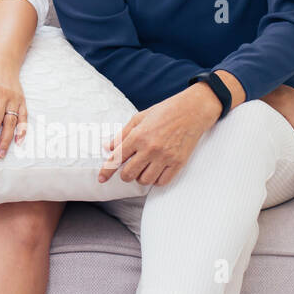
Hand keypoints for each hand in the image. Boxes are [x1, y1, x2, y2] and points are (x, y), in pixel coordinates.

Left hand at [99, 84, 217, 185]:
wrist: (192, 111)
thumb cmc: (165, 112)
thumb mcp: (139, 118)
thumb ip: (122, 134)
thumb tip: (108, 147)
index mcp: (138, 136)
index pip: (117, 158)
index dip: (107, 171)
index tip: (101, 179)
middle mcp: (150, 148)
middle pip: (129, 174)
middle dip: (125, 175)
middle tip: (127, 170)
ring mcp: (165, 157)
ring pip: (144, 180)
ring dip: (140, 178)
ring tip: (143, 169)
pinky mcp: (178, 163)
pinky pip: (162, 182)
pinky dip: (156, 180)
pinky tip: (155, 172)